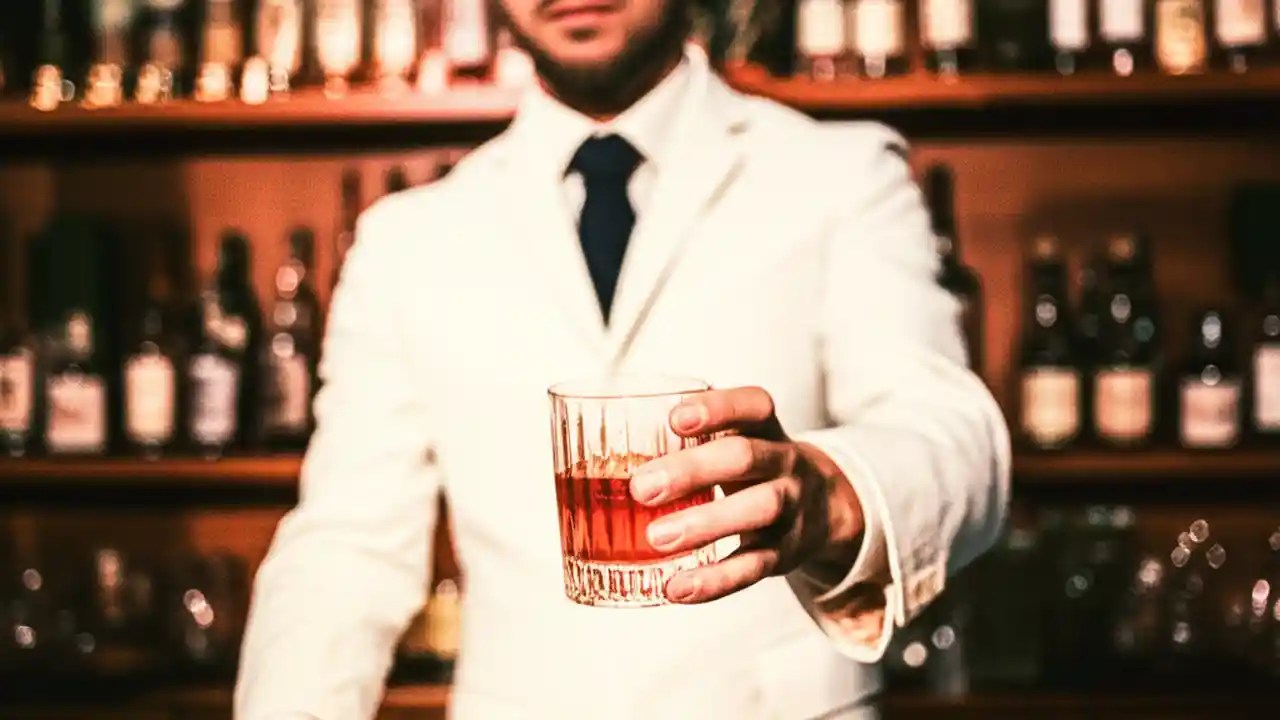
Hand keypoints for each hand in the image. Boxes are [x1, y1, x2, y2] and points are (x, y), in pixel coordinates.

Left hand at [629, 386, 864, 603]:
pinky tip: (676, 587)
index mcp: (765, 428)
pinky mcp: (785, 553)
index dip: (717, 409)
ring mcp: (790, 508)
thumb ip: (688, 439)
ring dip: (704, 524)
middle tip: (641, 488)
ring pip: (757, 511)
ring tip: (656, 538)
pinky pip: (754, 567)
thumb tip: (593, 449)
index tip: (675, 418)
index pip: (753, 406)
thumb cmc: (755, 467)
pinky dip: (715, 581)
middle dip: (692, 471)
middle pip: (745, 457)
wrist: (828, 509)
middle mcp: (784, 463)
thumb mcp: (739, 439)